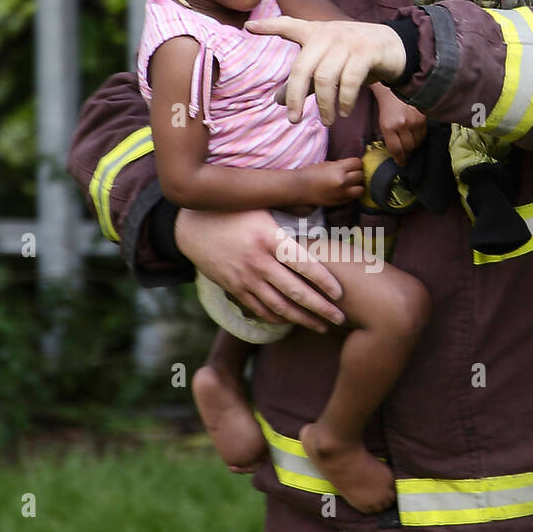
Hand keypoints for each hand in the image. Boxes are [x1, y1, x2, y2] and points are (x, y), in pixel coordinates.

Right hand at [174, 208, 344, 331]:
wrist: (191, 227)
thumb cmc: (232, 211)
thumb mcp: (260, 205)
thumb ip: (287, 211)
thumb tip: (318, 207)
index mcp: (269, 238)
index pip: (304, 264)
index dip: (325, 281)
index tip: (341, 294)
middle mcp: (258, 261)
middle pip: (296, 292)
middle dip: (321, 308)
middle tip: (341, 319)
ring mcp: (244, 278)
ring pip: (279, 307)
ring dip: (303, 319)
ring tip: (322, 327)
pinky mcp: (234, 289)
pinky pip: (259, 309)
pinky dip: (278, 318)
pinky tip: (292, 322)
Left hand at [246, 15, 406, 124]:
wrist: (395, 47)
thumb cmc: (354, 58)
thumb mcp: (327, 68)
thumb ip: (304, 82)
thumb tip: (277, 101)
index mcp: (315, 34)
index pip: (288, 26)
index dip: (269, 27)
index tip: (248, 28)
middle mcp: (327, 35)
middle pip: (302, 67)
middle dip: (296, 97)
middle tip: (294, 120)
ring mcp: (346, 42)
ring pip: (325, 78)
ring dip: (325, 104)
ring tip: (327, 121)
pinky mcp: (365, 52)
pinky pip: (348, 81)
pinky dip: (345, 101)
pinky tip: (344, 112)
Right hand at [300, 157, 364, 205]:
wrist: (300, 188)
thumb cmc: (312, 173)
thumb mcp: (328, 164)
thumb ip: (342, 165)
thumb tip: (355, 166)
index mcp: (339, 170)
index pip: (358, 163)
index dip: (356, 163)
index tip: (352, 164)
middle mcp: (343, 182)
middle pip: (360, 176)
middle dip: (357, 173)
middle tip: (351, 173)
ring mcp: (342, 194)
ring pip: (361, 190)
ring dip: (357, 185)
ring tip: (351, 183)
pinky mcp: (339, 202)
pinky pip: (352, 198)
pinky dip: (351, 194)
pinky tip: (344, 191)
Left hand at [372, 88, 426, 165]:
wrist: (396, 92)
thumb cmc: (388, 110)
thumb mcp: (383, 125)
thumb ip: (390, 139)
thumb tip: (400, 154)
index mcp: (388, 127)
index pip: (396, 149)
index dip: (400, 159)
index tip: (401, 162)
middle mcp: (402, 125)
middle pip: (409, 148)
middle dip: (407, 151)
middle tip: (405, 149)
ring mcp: (413, 121)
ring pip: (417, 142)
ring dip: (414, 143)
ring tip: (409, 138)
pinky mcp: (422, 117)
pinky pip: (423, 134)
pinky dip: (420, 136)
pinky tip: (415, 132)